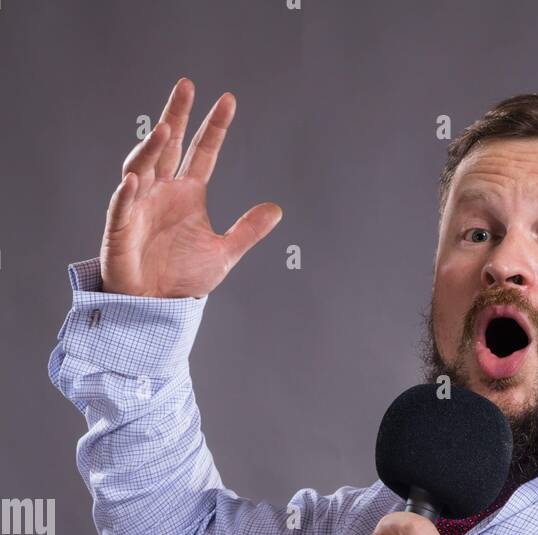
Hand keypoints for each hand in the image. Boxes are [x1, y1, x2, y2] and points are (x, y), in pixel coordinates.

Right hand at [99, 76, 281, 297]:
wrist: (155, 307)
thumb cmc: (182, 278)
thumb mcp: (223, 254)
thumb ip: (247, 231)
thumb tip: (276, 209)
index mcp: (188, 193)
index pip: (202, 152)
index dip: (214, 128)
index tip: (228, 100)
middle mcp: (162, 191)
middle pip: (168, 145)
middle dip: (177, 115)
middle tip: (186, 85)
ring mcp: (139, 205)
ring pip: (142, 167)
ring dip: (152, 149)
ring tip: (166, 130)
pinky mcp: (120, 228)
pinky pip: (122, 206)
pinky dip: (127, 193)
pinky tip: (135, 179)